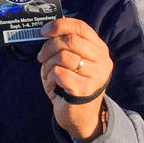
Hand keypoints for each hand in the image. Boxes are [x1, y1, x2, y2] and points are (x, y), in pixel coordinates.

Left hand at [38, 17, 112, 142]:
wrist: (80, 117)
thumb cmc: (71, 84)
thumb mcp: (71, 60)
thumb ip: (65, 45)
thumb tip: (47, 30)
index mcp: (99, 49)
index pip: (81, 27)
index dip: (60, 25)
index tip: (44, 31)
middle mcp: (102, 61)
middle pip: (70, 40)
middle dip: (49, 46)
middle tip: (41, 56)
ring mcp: (96, 76)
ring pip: (63, 56)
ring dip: (48, 64)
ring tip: (48, 73)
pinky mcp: (85, 90)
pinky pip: (59, 72)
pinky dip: (50, 76)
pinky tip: (53, 84)